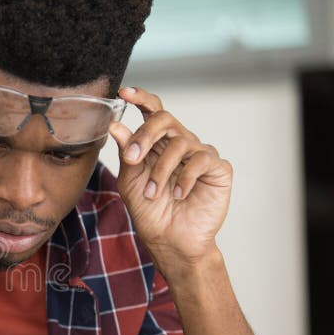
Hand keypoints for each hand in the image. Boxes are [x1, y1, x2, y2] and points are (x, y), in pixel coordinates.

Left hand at [109, 87, 232, 272]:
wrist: (171, 241)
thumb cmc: (150, 212)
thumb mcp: (130, 182)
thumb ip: (126, 153)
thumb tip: (116, 125)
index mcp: (157, 144)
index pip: (152, 112)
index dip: (141, 98)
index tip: (124, 93)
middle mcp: (179, 143)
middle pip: (165, 119)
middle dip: (145, 136)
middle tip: (133, 158)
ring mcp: (199, 154)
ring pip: (179, 143)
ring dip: (160, 170)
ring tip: (152, 193)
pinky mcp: (218, 168)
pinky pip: (201, 159)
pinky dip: (184, 177)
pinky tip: (177, 194)